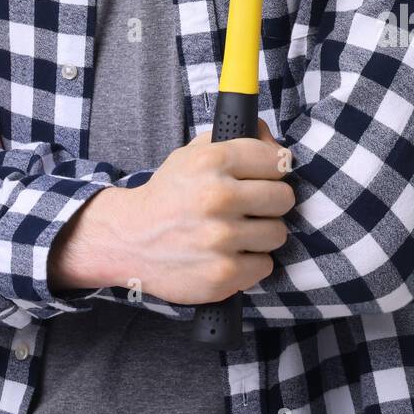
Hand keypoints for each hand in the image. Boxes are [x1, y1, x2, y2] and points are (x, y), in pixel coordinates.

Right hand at [50, 117, 295, 304]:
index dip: (272, 169)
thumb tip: (276, 143)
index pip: (277, 160)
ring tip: (237, 232)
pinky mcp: (223, 274)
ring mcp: (221, 238)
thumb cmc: (169, 195)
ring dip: (262, 234)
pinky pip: (265, 265)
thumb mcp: (193, 154)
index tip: (264, 177)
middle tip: (251, 206)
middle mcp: (217, 196)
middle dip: (270, 202)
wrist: (129, 239)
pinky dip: (251, 262)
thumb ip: (236, 139)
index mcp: (212, 160)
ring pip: (278, 233)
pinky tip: (229, 254)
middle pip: (284, 197)